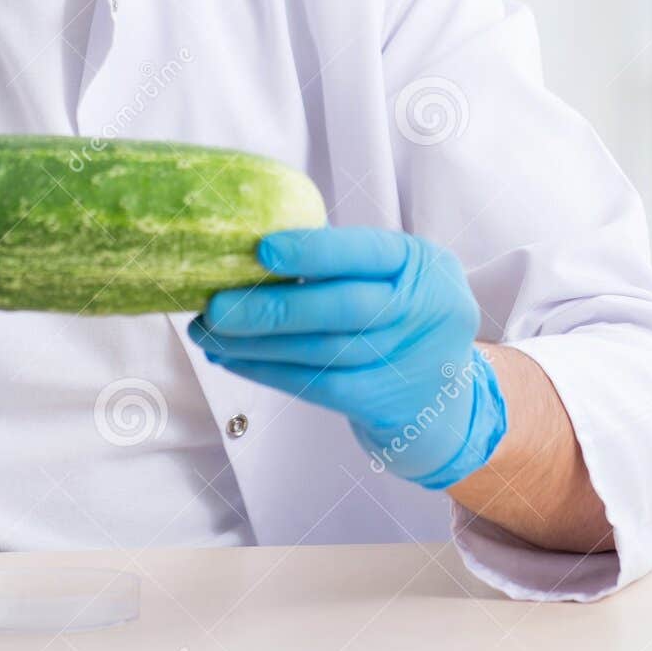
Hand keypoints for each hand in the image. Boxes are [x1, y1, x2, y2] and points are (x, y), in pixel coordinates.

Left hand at [188, 227, 506, 488]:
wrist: (442, 400)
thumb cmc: (398, 315)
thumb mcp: (392, 274)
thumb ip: (342, 261)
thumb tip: (250, 253)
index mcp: (421, 263)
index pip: (366, 252)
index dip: (313, 251)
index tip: (260, 250)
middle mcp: (424, 310)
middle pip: (341, 308)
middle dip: (270, 307)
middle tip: (215, 305)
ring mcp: (407, 360)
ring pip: (320, 350)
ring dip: (255, 343)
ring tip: (208, 333)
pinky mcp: (383, 400)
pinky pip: (316, 384)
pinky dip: (267, 370)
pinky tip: (232, 359)